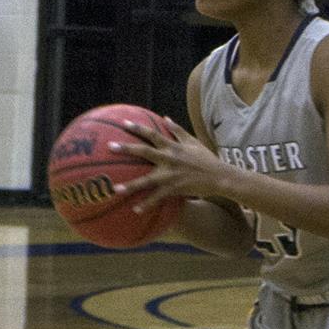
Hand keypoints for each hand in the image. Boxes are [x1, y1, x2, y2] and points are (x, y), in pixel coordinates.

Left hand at [109, 116, 234, 212]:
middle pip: (144, 151)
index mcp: (172, 147)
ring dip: (131, 185)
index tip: (123, 123)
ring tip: (115, 189)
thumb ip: (177, 130)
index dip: (138, 127)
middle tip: (110, 146)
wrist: (219, 176)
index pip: (152, 134)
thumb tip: (165, 118)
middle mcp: (169, 159)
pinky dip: (147, 204)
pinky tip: (135, 210)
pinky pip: (158, 197)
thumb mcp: (192, 141)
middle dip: (126, 148)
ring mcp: (170, 175)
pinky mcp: (174, 189)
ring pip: (147, 180)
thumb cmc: (205, 158)